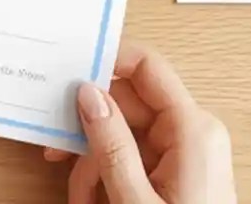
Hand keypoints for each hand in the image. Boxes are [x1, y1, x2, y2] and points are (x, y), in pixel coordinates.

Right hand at [45, 42, 236, 203]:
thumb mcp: (134, 199)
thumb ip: (110, 144)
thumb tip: (89, 93)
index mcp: (193, 130)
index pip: (147, 68)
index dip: (107, 60)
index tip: (68, 70)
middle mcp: (194, 133)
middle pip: (126, 105)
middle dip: (89, 132)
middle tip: (56, 154)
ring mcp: (187, 152)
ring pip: (124, 134)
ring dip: (94, 163)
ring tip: (81, 197)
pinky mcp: (179, 170)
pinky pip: (134, 157)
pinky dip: (108, 176)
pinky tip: (94, 201)